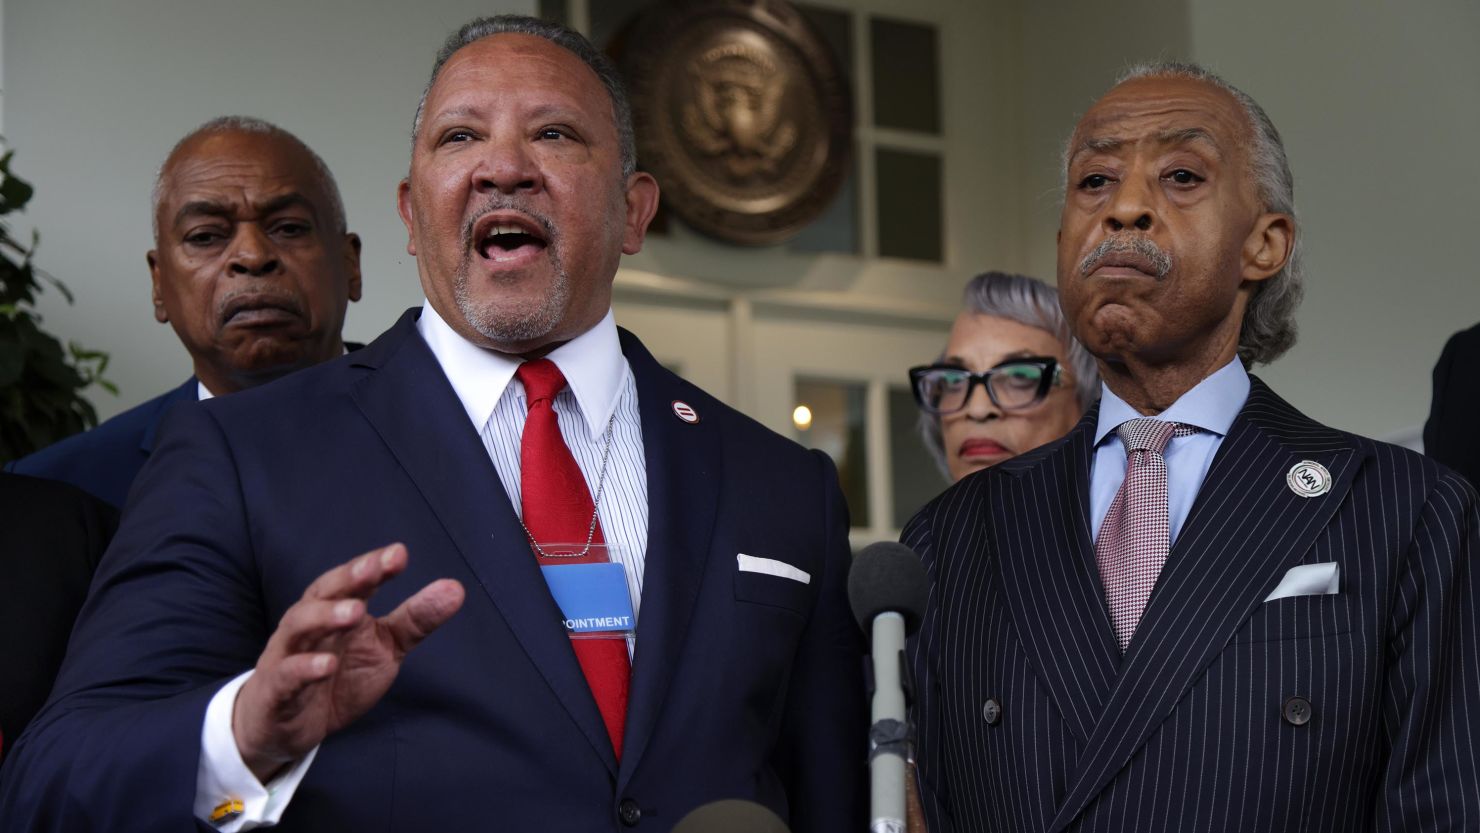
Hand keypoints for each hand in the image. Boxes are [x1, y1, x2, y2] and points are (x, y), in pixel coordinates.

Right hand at [231, 543, 464, 781]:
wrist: (286, 726)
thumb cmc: (338, 675)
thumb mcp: (384, 647)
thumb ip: (416, 619)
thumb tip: (456, 589)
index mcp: (334, 608)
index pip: (353, 581)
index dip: (373, 566)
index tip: (399, 554)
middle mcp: (307, 625)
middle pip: (322, 593)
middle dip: (348, 579)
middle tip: (373, 570)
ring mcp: (286, 655)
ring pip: (298, 626)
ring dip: (325, 616)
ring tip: (354, 612)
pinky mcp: (276, 692)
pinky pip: (286, 676)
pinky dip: (304, 668)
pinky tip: (326, 664)